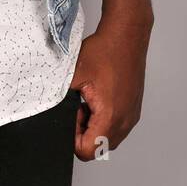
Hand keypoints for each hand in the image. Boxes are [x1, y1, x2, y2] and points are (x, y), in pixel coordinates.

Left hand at [68, 7, 152, 162]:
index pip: (88, 150)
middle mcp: (125, 120)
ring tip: (86, 103)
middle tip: (77, 110)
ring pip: (109, 138)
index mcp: (110, 115)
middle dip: (83, 134)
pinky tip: (96, 99)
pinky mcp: (134, 108)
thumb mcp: (73, 76)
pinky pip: (117, 126)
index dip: (73, 139)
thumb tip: (53, 115)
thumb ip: (61, 101)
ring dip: (94, 127)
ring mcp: (132, 115)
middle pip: (99, 148)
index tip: (69, 119)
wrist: (126, 35)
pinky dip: (104, 120)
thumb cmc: (104, 51)